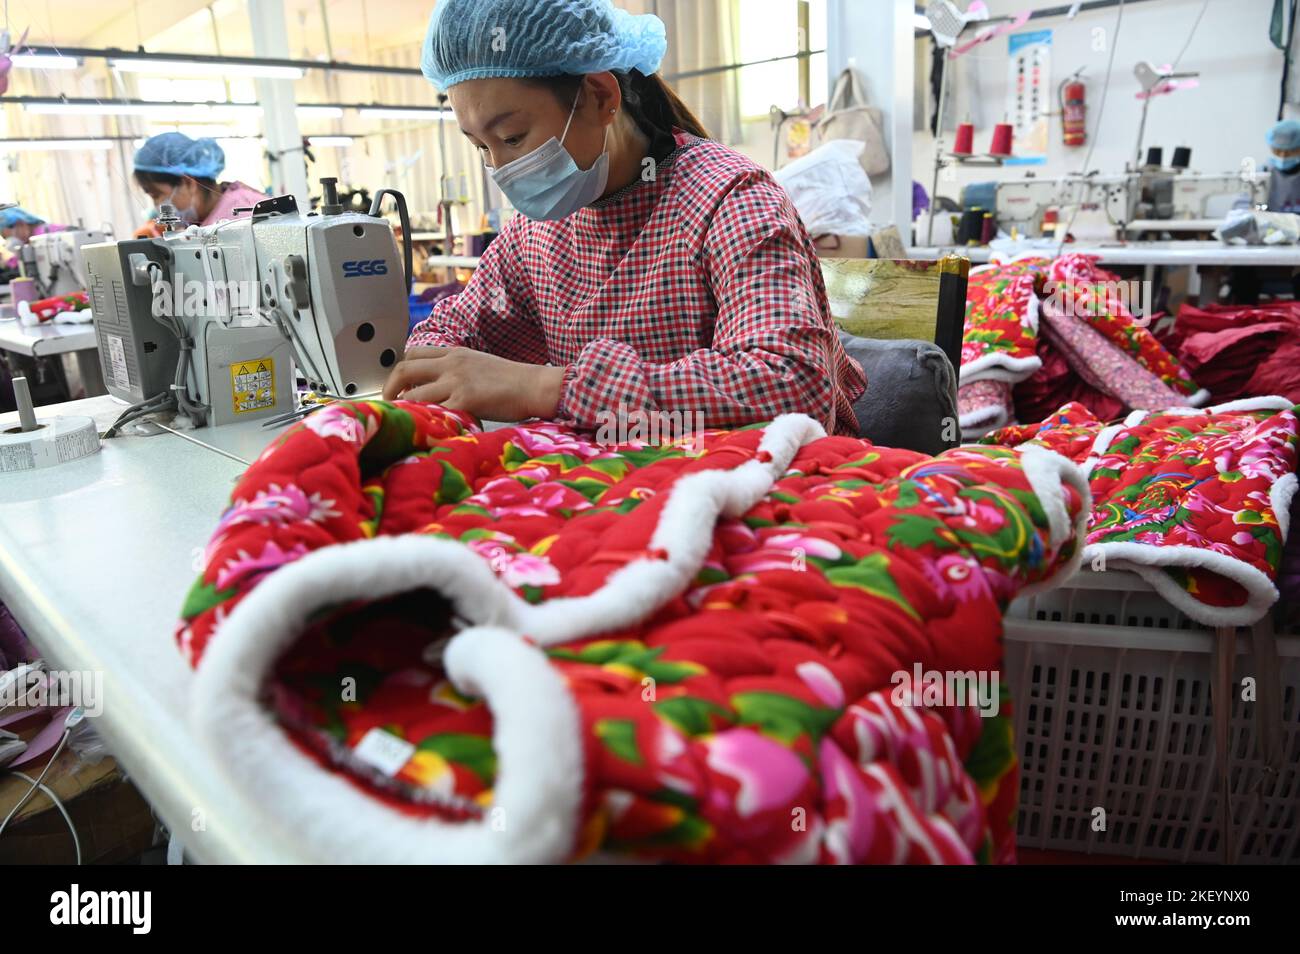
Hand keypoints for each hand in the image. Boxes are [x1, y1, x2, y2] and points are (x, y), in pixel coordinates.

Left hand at [382, 347, 563, 421]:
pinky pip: (435, 412)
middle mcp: (451, 364)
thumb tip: (438, 389)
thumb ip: (457, 371)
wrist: (535, 385)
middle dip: (389, 388)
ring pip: (414, 394)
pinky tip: (428, 431)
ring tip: (408, 422)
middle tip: (389, 405)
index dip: (400, 371)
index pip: (413, 353)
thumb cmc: (513, 380)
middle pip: (404, 369)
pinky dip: (427, 423)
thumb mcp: (479, 364)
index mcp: (454, 353)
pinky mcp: (465, 400)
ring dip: (406, 410)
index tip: (399, 387)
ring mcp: (457, 381)